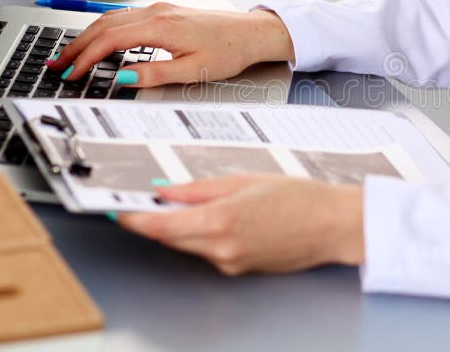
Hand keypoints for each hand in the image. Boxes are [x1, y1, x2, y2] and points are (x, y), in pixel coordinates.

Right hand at [46, 3, 294, 86]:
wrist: (251, 33)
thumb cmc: (228, 51)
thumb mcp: (193, 71)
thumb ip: (155, 74)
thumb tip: (123, 78)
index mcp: (160, 26)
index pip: (110, 40)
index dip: (87, 59)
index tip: (72, 74)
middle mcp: (156, 12)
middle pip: (103, 26)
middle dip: (77, 46)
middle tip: (57, 65)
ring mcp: (159, 9)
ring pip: (111, 18)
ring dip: (87, 36)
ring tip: (70, 54)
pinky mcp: (164, 12)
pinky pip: (124, 17)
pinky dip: (104, 29)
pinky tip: (99, 40)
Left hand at [117, 175, 364, 274]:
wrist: (332, 225)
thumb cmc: (299, 197)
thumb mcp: (245, 180)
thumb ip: (200, 188)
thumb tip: (166, 190)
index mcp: (220, 221)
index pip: (160, 226)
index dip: (133, 219)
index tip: (118, 209)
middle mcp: (221, 249)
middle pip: (170, 237)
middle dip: (155, 220)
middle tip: (145, 200)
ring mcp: (230, 263)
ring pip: (189, 245)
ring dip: (180, 227)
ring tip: (188, 203)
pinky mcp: (240, 269)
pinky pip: (210, 252)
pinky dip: (204, 235)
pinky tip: (220, 217)